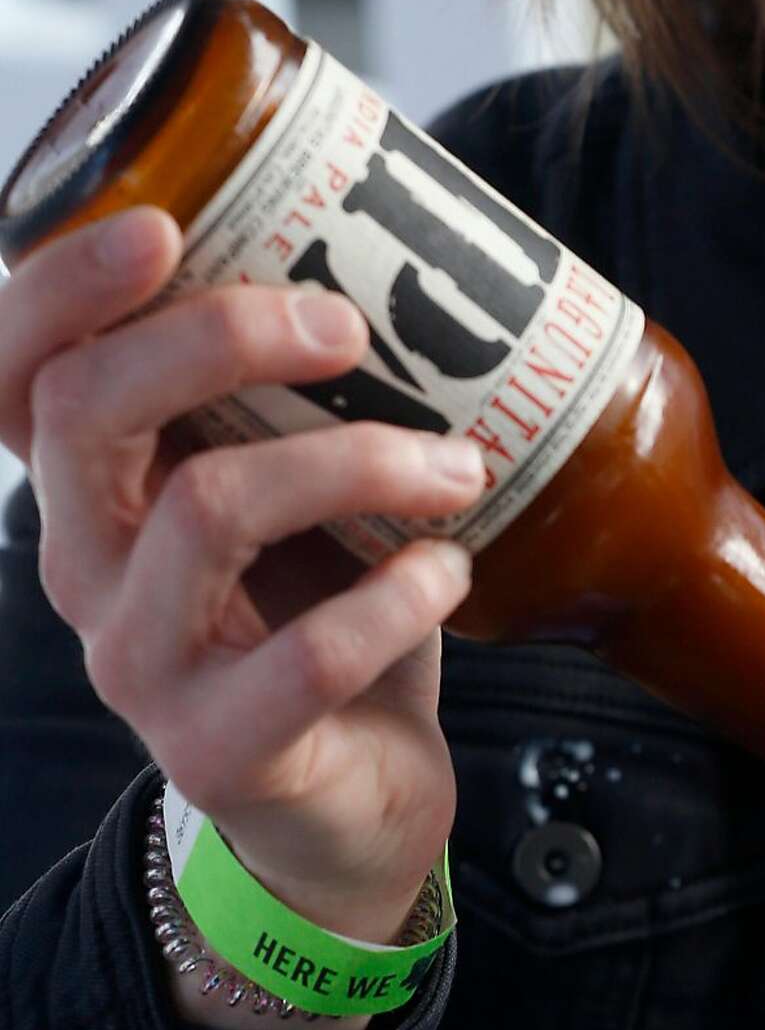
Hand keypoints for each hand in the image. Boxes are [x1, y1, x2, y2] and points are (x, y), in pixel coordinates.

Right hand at [0, 203, 484, 973]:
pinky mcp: (216, 749)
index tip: (167, 223)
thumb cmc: (319, 616)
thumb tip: (394, 252)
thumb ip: (295, 398)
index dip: (61, 286)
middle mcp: (85, 567)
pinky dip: (397, 596)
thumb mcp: (293, 491)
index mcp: (93, 489)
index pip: (15, 369)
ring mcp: (138, 663)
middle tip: (349, 329)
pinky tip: (449, 569)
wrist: (349, 806)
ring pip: (206, 512)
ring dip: (354, 463)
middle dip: (220, 339)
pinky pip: (304, 656)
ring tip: (456, 467)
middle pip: (88, 412)